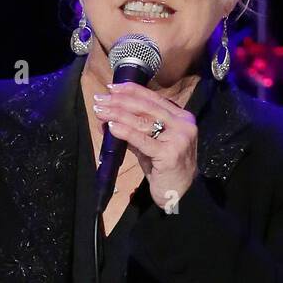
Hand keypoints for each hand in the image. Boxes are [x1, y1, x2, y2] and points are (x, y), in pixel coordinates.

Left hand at [93, 82, 197, 210]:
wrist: (179, 194)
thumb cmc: (164, 169)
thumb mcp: (150, 145)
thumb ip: (135, 131)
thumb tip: (108, 120)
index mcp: (181, 117)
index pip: (153, 98)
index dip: (132, 90)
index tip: (112, 87)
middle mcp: (183, 124)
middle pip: (146, 107)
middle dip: (120, 101)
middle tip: (100, 99)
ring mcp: (178, 138)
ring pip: (142, 122)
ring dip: (117, 114)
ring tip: (100, 111)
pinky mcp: (169, 154)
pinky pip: (142, 139)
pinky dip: (125, 131)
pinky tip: (111, 126)